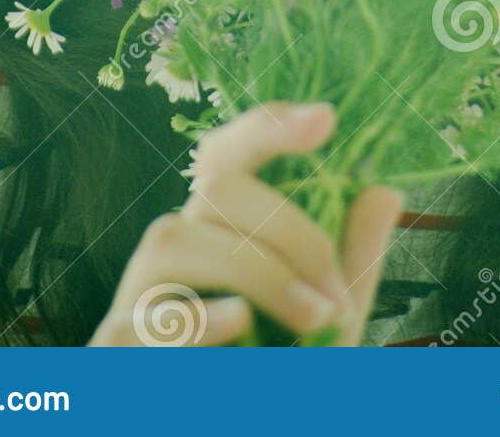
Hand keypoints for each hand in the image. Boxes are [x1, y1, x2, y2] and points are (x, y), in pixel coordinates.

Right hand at [87, 100, 403, 345]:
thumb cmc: (274, 379)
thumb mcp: (328, 325)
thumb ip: (351, 264)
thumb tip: (387, 191)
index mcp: (214, 232)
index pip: (227, 157)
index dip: (267, 127)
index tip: (325, 120)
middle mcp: (171, 250)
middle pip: (213, 190)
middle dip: (290, 232)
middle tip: (336, 298)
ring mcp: (135, 293)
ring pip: (175, 237)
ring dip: (257, 274)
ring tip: (312, 323)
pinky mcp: (112, 344)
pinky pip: (143, 315)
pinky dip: (198, 318)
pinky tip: (240, 326)